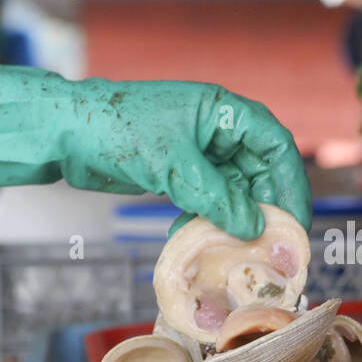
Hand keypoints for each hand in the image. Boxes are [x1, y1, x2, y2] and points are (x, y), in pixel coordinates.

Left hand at [64, 82, 311, 238]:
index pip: (275, 145)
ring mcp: (200, 153)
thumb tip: (254, 227)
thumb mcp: (173, 165)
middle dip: (265, 208)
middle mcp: (218, 131)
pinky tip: (197, 240)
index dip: (290, 182)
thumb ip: (216, 197)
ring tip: (237, 250)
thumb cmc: (118, 129)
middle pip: (259, 172)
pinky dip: (208, 221)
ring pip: (235, 190)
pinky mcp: (181, 173)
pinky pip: (209, 200)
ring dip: (235, 220)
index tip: (295, 219)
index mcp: (223, 112)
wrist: (67, 132)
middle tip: (271, 246)